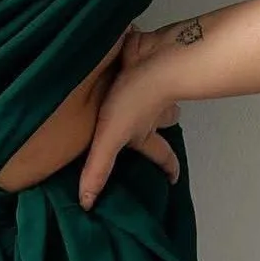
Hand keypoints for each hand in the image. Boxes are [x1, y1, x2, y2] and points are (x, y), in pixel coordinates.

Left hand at [78, 27, 180, 209]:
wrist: (152, 58)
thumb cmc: (135, 100)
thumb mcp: (112, 137)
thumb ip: (99, 168)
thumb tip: (86, 205)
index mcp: (144, 131)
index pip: (161, 155)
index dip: (168, 167)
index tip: (173, 179)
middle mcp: (148, 110)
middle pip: (161, 121)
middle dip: (158, 125)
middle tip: (148, 127)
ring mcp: (145, 84)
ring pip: (153, 90)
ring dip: (146, 91)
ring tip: (127, 90)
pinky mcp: (139, 59)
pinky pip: (138, 63)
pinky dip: (132, 61)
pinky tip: (113, 55)